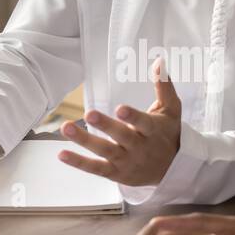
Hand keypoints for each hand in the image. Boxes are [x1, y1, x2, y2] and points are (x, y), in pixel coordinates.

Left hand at [58, 58, 180, 186]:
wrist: (172, 169)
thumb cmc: (168, 134)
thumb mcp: (171, 110)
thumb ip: (164, 86)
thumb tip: (159, 61)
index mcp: (152, 130)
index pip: (143, 123)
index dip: (132, 117)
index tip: (120, 109)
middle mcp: (139, 147)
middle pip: (122, 137)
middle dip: (105, 126)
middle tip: (89, 114)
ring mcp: (126, 161)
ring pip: (104, 151)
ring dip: (84, 140)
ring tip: (66, 126)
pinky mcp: (115, 173)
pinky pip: (95, 168)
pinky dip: (79, 162)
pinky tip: (62, 153)